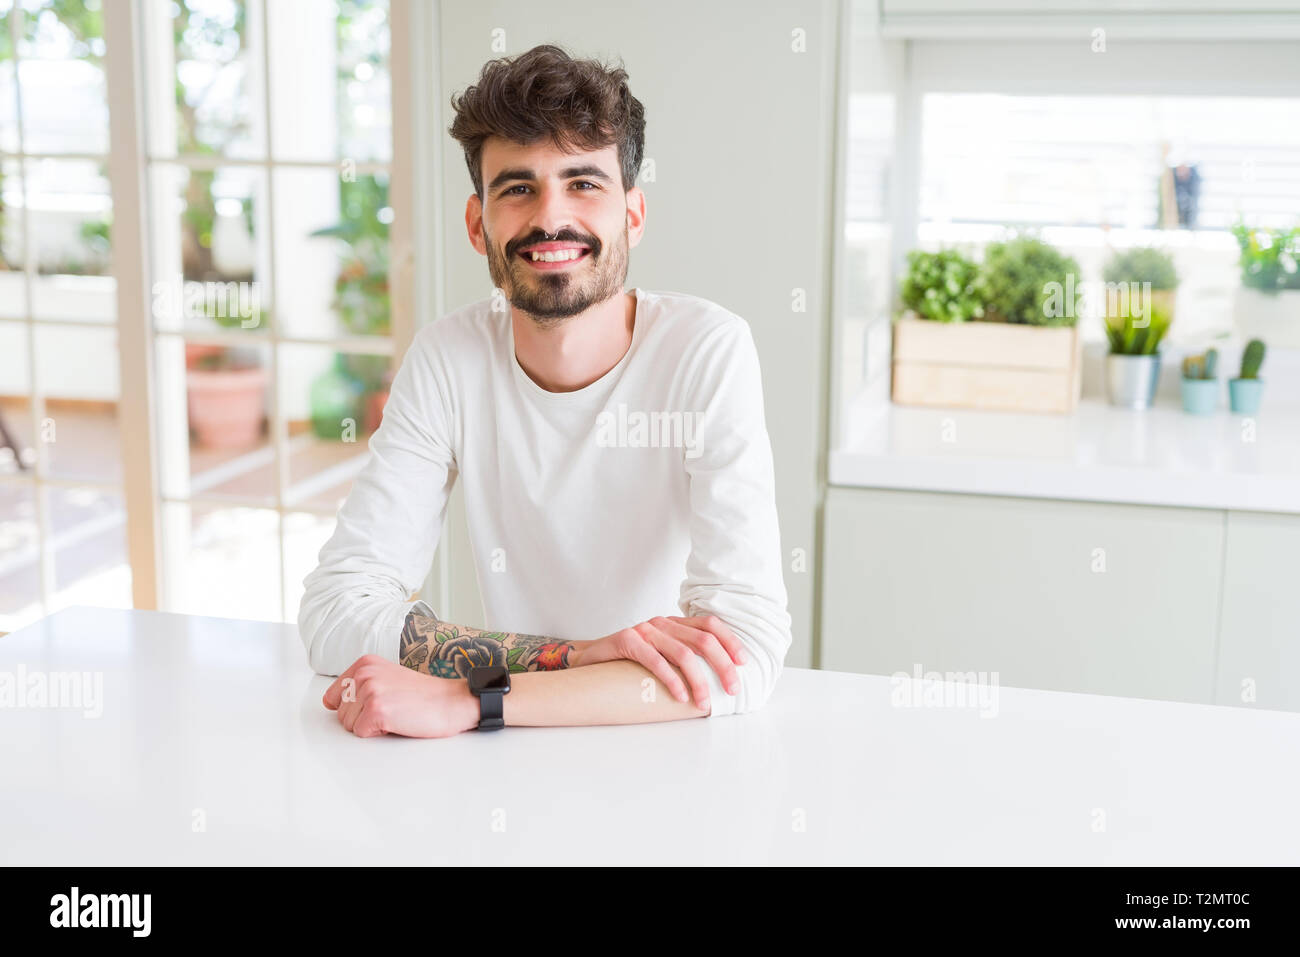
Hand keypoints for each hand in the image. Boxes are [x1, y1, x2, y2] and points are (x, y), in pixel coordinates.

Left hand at [322, 654, 478, 737]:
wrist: (451, 701)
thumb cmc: (423, 696)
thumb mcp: (387, 678)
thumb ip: (360, 686)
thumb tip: (333, 703)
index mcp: (365, 664)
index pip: (333, 696)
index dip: (352, 708)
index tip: (374, 704)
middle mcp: (365, 674)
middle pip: (340, 713)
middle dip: (361, 718)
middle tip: (390, 709)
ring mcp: (371, 691)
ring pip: (349, 725)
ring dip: (370, 726)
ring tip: (395, 714)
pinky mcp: (377, 710)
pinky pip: (361, 733)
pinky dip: (378, 733)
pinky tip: (397, 721)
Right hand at [572, 615, 747, 710]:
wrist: (589, 660)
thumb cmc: (630, 663)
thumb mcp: (661, 655)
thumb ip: (683, 658)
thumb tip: (719, 679)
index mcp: (674, 623)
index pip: (710, 625)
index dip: (730, 641)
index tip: (743, 664)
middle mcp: (662, 623)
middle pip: (703, 640)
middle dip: (723, 666)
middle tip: (732, 689)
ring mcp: (645, 630)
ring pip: (683, 653)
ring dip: (698, 680)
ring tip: (703, 701)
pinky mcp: (627, 640)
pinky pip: (655, 660)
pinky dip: (671, 680)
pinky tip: (679, 696)